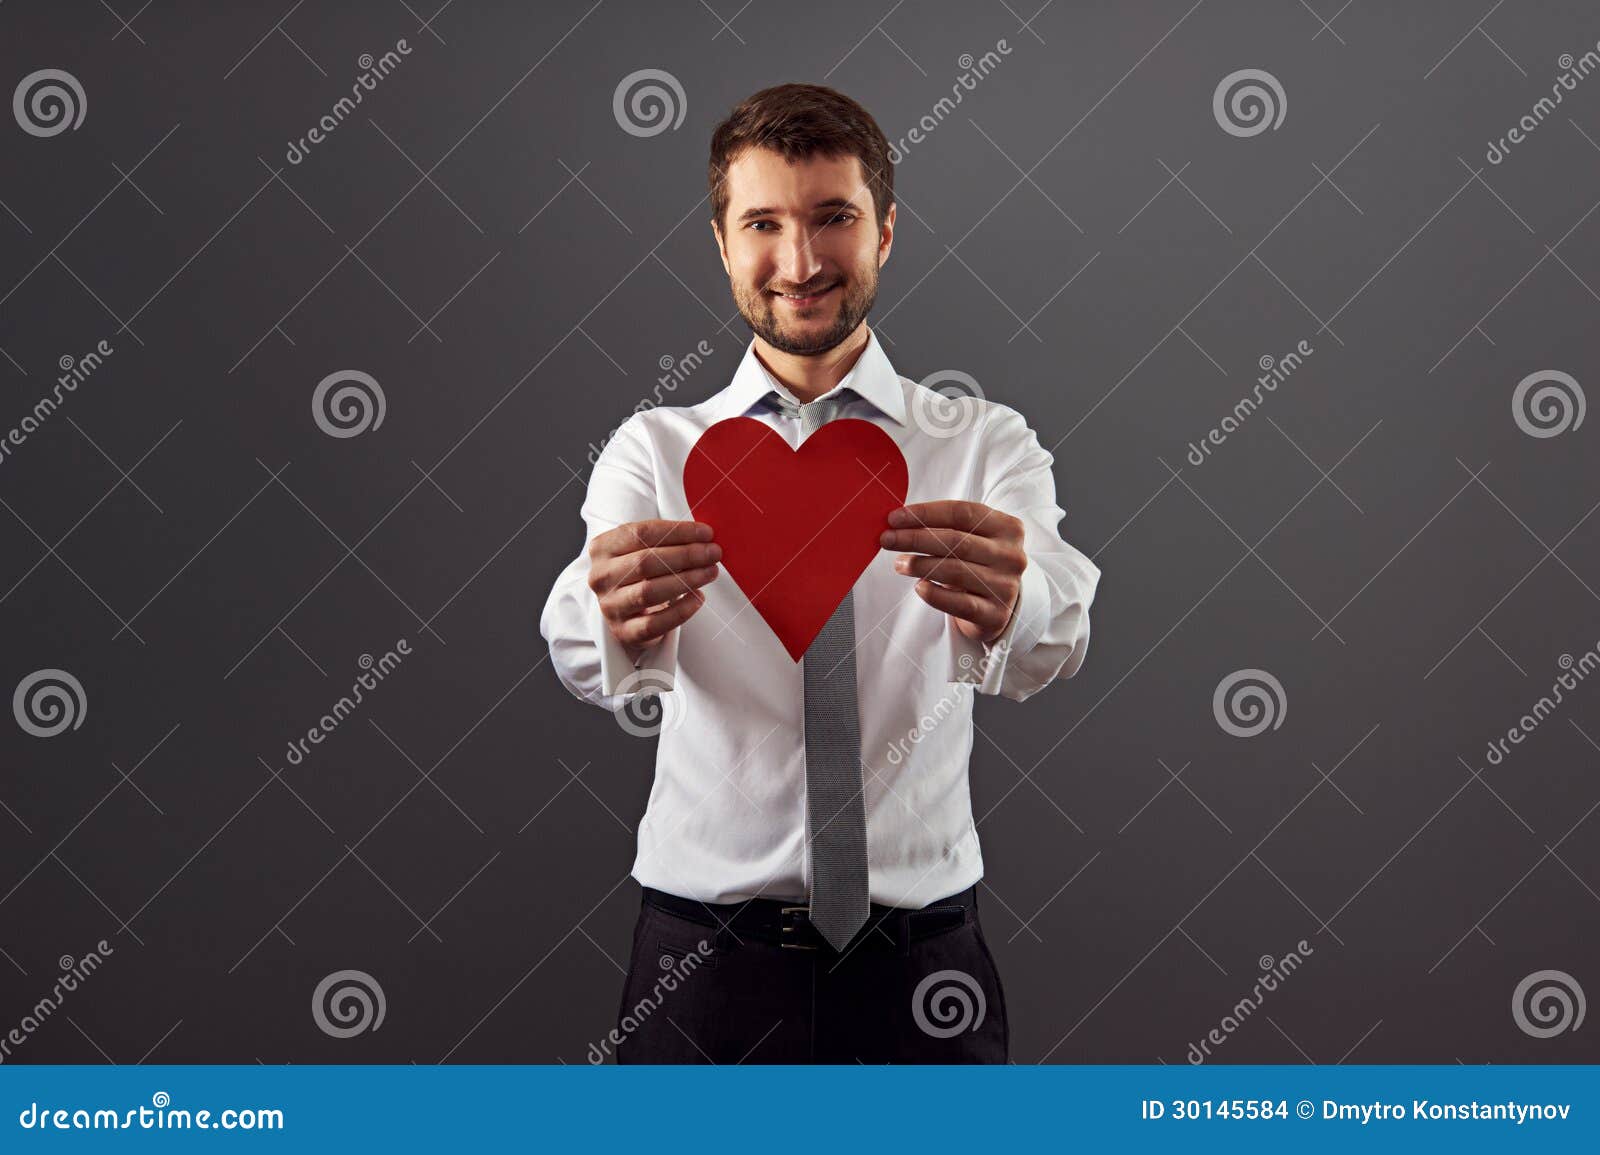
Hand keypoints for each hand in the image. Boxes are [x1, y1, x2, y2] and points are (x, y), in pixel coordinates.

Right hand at [588, 519, 720, 662]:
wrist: (624, 610)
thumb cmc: (638, 574)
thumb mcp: (641, 549)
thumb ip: (665, 540)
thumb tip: (703, 537)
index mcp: (602, 548)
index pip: (641, 533)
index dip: (678, 532)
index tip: (706, 533)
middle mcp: (601, 576)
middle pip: (646, 561)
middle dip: (686, 555)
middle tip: (713, 553)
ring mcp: (610, 606)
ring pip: (649, 591)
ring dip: (686, 579)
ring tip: (710, 572)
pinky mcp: (624, 632)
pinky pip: (655, 623)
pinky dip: (681, 610)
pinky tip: (698, 597)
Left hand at [880, 500, 1025, 644]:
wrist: (1000, 607)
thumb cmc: (978, 565)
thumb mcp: (972, 540)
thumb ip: (945, 527)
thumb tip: (899, 522)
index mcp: (1008, 528)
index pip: (962, 513)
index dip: (925, 513)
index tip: (895, 517)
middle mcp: (1011, 556)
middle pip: (956, 541)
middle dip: (915, 538)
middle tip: (888, 539)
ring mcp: (1005, 586)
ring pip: (955, 571)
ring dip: (920, 565)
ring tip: (900, 564)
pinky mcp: (995, 614)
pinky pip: (959, 603)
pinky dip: (934, 594)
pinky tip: (918, 587)